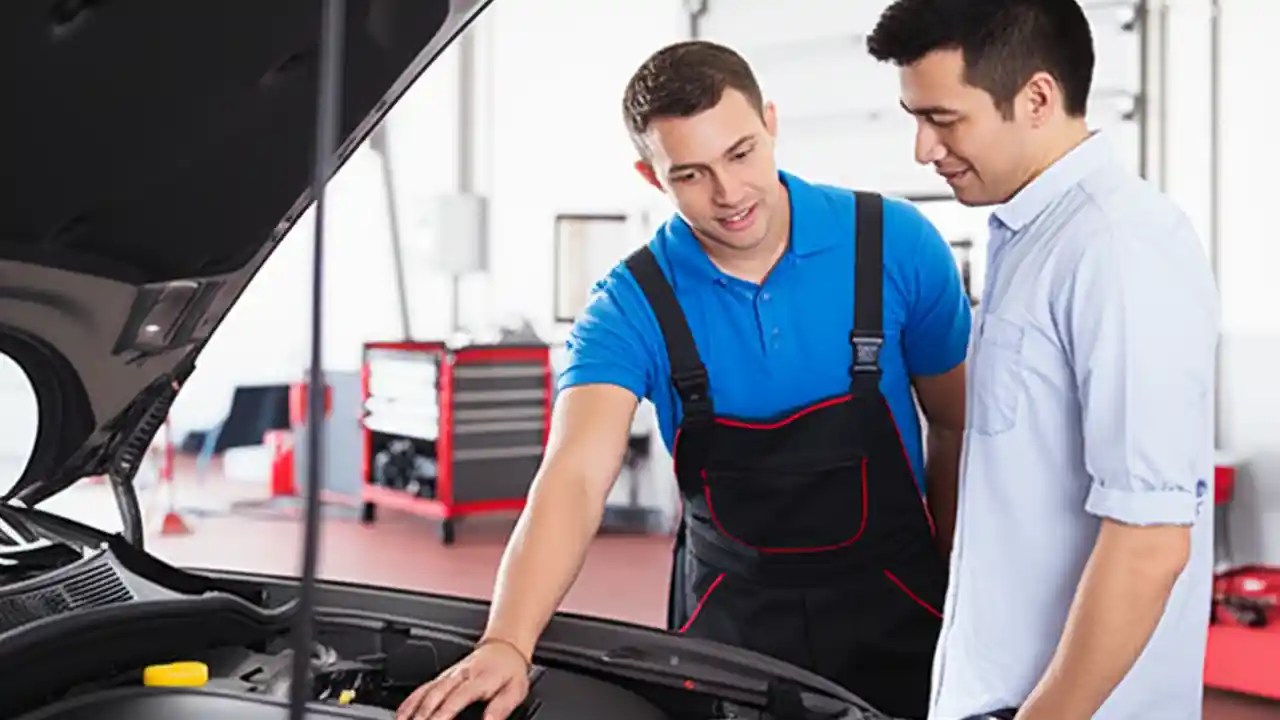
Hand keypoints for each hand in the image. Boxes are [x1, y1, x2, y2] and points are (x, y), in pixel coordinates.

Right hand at [395, 638, 531, 719]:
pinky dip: (410, 701)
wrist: (504, 648)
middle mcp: (460, 676)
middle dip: (422, 714)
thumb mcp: (515, 691)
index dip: (444, 713)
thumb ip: (501, 707)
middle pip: (436, 695)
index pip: (457, 698)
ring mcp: (448, 675)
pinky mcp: (442, 676)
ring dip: (412, 708)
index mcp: (478, 680)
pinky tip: (402, 713)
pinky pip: (422, 688)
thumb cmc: (510, 671)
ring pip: (426, 691)